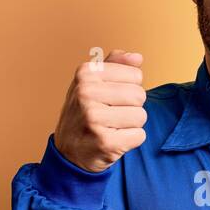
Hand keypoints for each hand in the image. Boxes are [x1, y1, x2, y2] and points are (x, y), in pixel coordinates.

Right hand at [52, 50, 147, 172]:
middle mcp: (86, 93)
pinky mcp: (105, 142)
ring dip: (132, 125)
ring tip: (112, 127)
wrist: (68, 152)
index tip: (110, 98)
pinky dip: (131, 140)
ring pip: (141, 116)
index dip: (129, 88)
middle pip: (139, 95)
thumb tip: (137, 57)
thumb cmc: (85, 113)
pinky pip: (139, 136)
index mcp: (86, 73)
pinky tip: (113, 141)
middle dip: (132, 107)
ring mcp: (94, 118)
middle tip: (112, 115)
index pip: (136, 74)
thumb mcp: (92, 83)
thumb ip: (115, 65)